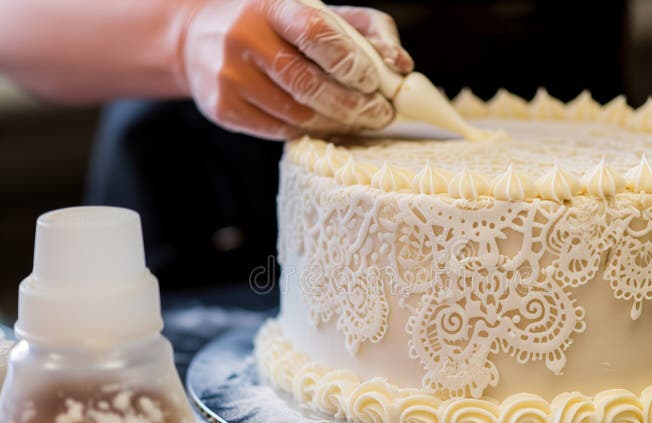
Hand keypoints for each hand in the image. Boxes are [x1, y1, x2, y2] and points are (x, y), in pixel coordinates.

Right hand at [181, 0, 412, 139]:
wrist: (199, 41)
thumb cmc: (274, 27)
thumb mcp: (314, 13)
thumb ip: (363, 31)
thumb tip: (401, 64)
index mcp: (272, 7)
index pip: (317, 34)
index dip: (352, 63)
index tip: (376, 82)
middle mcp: (244, 38)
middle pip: (309, 83)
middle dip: (353, 104)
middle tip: (380, 115)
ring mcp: (229, 76)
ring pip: (297, 113)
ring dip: (337, 122)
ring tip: (359, 122)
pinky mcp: (223, 107)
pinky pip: (279, 129)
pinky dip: (309, 131)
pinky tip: (326, 125)